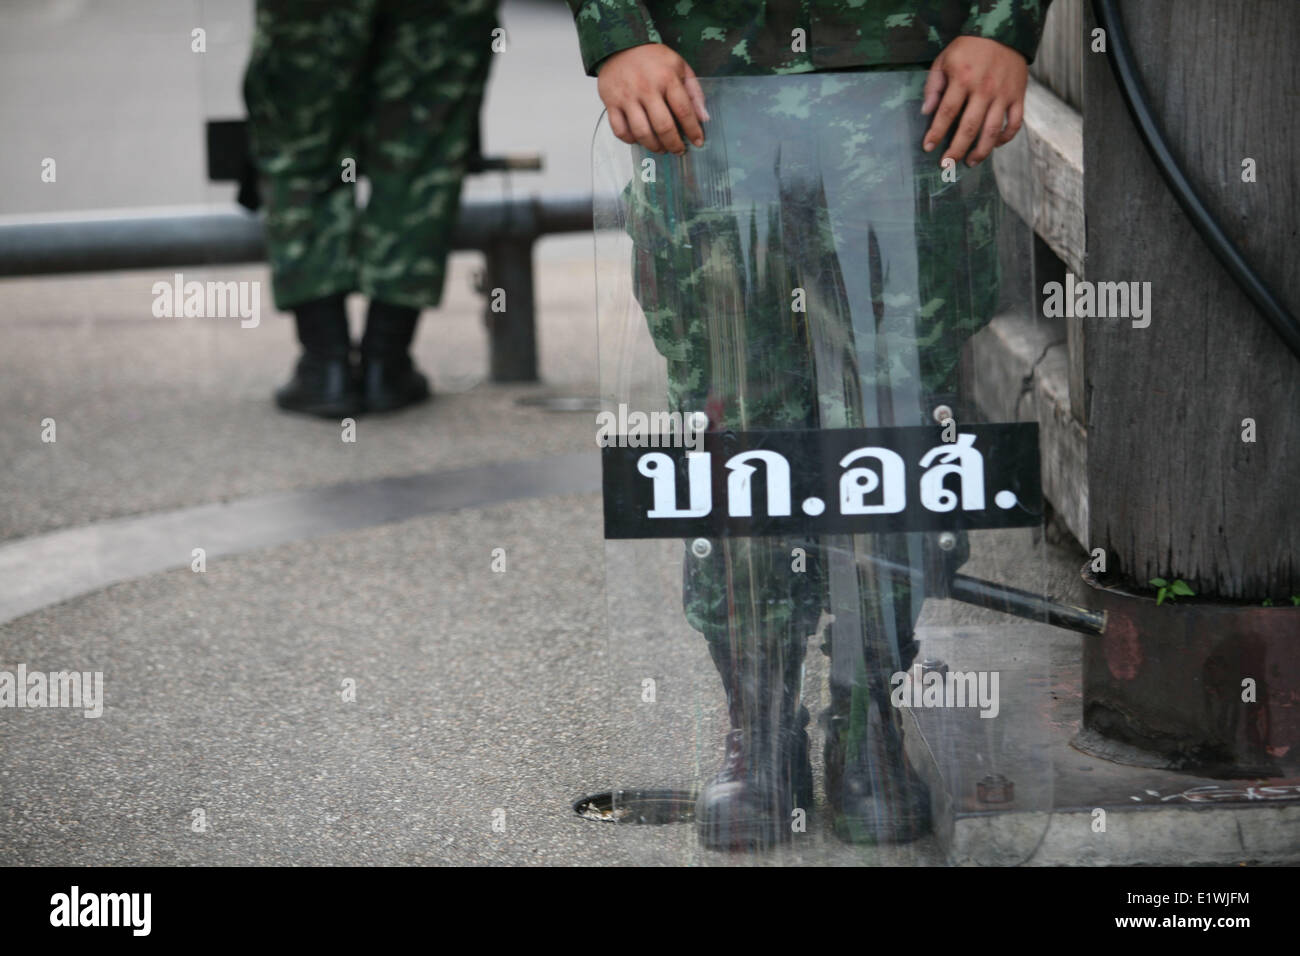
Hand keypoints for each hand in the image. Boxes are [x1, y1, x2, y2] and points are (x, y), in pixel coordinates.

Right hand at [596, 43, 708, 154]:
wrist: (620, 44)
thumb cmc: (653, 59)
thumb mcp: (679, 66)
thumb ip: (694, 91)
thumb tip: (704, 118)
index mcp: (667, 78)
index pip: (684, 111)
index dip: (693, 130)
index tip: (698, 142)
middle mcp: (646, 88)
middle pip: (663, 126)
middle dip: (674, 144)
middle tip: (679, 150)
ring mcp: (626, 97)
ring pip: (641, 132)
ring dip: (654, 146)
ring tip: (661, 149)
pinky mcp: (610, 103)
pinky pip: (620, 130)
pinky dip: (630, 140)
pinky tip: (639, 140)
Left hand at [921, 36, 1028, 166]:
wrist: (1003, 31)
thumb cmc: (968, 48)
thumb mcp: (944, 60)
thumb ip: (934, 85)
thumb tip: (926, 112)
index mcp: (963, 79)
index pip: (947, 112)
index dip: (936, 133)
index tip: (928, 147)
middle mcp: (984, 89)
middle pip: (969, 128)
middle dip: (956, 150)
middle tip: (946, 165)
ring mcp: (1003, 94)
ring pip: (993, 131)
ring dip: (981, 151)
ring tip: (970, 162)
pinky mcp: (1018, 96)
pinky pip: (1014, 123)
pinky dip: (1005, 138)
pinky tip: (994, 145)